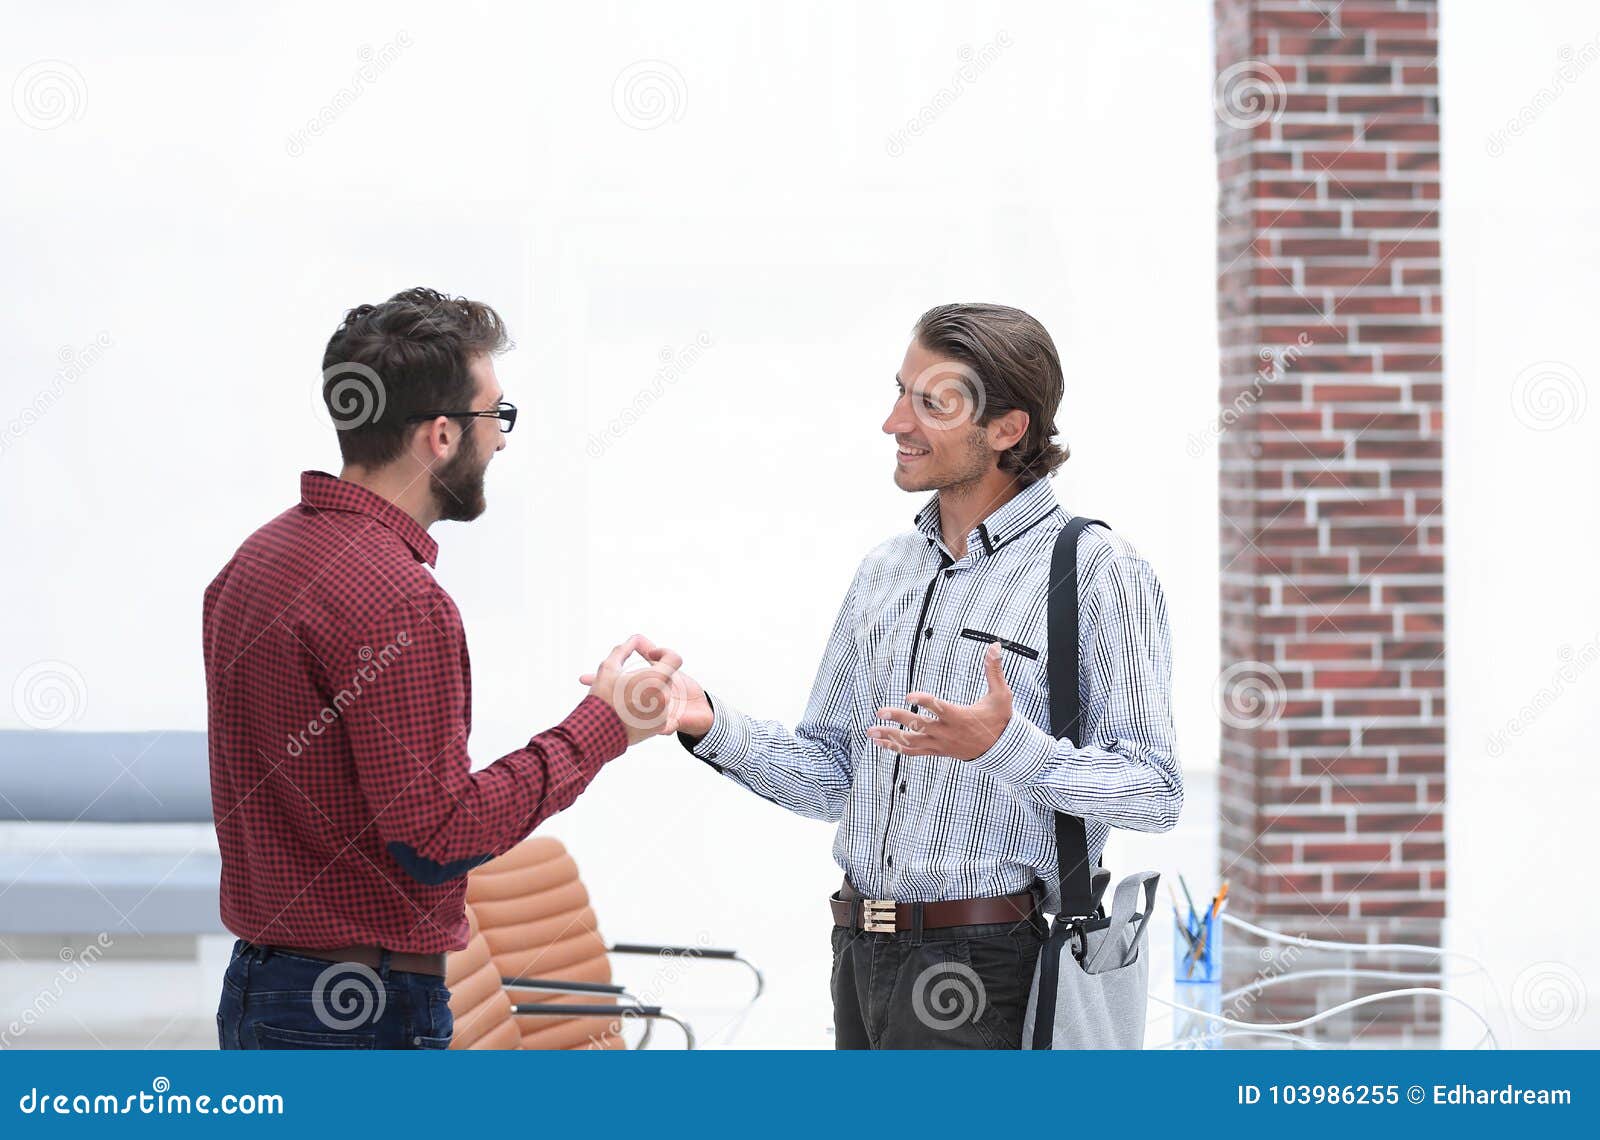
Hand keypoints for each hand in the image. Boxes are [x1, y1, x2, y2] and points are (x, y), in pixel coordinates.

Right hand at [582, 635, 685, 745]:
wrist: (596, 734)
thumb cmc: (602, 698)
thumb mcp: (608, 668)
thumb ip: (623, 650)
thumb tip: (633, 639)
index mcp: (655, 679)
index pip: (673, 658)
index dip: (663, 653)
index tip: (651, 656)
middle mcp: (664, 696)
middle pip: (664, 678)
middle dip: (650, 678)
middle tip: (629, 684)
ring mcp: (664, 713)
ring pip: (661, 694)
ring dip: (649, 694)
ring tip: (627, 701)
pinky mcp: (661, 726)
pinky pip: (659, 710)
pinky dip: (649, 709)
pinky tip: (631, 712)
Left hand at [867, 641, 1012, 759]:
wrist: (1001, 750)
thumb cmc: (999, 719)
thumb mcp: (1001, 695)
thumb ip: (994, 670)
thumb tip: (995, 645)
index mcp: (959, 716)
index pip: (939, 708)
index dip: (924, 701)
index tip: (909, 696)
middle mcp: (946, 732)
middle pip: (919, 726)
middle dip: (898, 719)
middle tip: (880, 711)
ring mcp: (940, 744)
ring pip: (911, 742)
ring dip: (889, 736)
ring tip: (871, 730)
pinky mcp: (936, 751)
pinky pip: (912, 752)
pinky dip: (895, 748)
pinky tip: (880, 742)